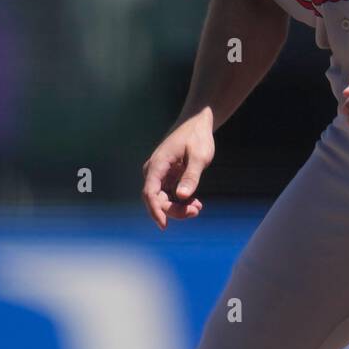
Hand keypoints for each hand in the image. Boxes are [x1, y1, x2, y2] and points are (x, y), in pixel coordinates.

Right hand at [142, 113, 214, 228]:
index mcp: (158, 164)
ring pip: (163, 199)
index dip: (155, 210)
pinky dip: (181, 202)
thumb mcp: (199, 156)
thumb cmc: (198, 137)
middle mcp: (154, 171)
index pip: (150, 193)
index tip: (164, 225)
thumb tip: (182, 196)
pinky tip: (196, 203)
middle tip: (196, 211)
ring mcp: (160, 174)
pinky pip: (169, 195)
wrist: (197, 123)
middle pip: (156, 199)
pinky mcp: (167, 177)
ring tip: (198, 208)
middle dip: (174, 210)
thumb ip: (191, 176)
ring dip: (178, 208)